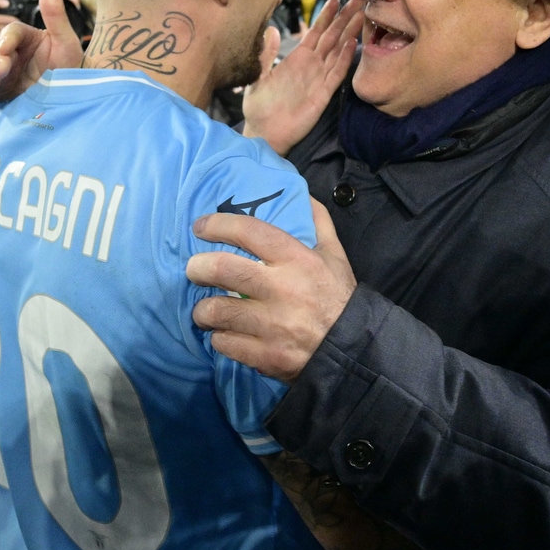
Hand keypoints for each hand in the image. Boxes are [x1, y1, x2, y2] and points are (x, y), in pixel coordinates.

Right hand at [0, 0, 82, 103]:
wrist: (70, 102)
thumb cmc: (70, 69)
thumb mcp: (66, 42)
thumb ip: (55, 14)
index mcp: (26, 39)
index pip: (12, 32)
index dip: (7, 38)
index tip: (7, 48)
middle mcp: (12, 54)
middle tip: (1, 71)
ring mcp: (3, 74)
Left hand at [186, 199, 356, 381]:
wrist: (354, 350)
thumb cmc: (339, 298)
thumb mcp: (334, 255)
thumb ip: (317, 222)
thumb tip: (302, 194)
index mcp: (297, 260)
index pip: (249, 231)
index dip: (218, 225)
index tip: (200, 227)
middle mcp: (282, 289)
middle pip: (222, 269)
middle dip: (198, 268)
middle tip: (195, 271)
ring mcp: (273, 325)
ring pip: (216, 310)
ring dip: (203, 310)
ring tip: (205, 310)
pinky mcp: (266, 356)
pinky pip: (224, 343)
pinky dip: (220, 338)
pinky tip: (225, 334)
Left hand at [240, 0, 365, 155]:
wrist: (265, 132)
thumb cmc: (259, 107)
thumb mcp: (257, 76)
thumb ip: (266, 54)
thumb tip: (271, 30)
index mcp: (296, 59)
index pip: (315, 32)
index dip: (325, 16)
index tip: (335, 0)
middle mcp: (311, 65)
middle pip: (332, 37)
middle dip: (344, 18)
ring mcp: (319, 78)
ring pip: (338, 50)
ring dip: (349, 33)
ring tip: (362, 15)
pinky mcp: (324, 93)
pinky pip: (336, 72)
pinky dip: (344, 57)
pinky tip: (352, 43)